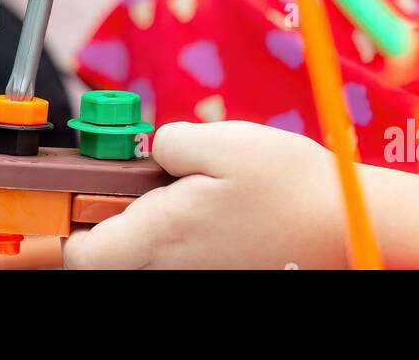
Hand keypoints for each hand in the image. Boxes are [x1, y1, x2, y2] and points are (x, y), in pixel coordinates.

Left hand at [63, 121, 348, 268]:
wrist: (344, 224)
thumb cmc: (289, 184)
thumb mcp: (222, 140)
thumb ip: (168, 141)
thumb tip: (148, 151)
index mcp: (161, 234)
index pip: (81, 257)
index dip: (74, 227)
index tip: (89, 195)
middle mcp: (171, 269)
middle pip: (111, 262)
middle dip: (112, 223)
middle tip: (142, 187)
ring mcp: (194, 279)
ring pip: (143, 263)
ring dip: (148, 231)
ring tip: (187, 197)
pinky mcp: (218, 277)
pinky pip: (176, 264)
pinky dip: (179, 241)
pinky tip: (210, 215)